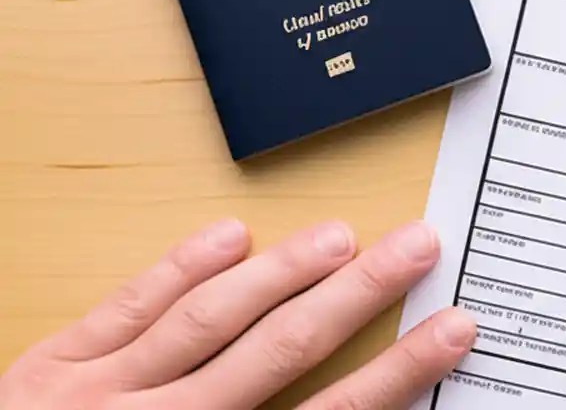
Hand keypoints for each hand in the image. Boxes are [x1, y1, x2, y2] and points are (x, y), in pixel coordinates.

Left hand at [0, 219, 474, 408]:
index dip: (398, 372)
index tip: (449, 331)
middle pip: (282, 351)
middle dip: (358, 296)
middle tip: (415, 247)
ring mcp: (104, 393)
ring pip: (210, 320)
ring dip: (282, 272)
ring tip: (339, 234)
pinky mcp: (52, 368)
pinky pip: (125, 310)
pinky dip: (178, 270)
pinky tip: (229, 236)